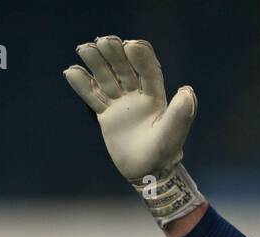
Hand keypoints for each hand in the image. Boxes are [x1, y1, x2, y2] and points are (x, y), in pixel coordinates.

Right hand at [64, 36, 203, 225]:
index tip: (131, 44)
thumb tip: (187, 90)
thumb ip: (180, 113)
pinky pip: (92, 96)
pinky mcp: (107, 115)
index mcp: (156, 97)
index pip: (148, 71)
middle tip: (104, 41)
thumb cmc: (164, 154)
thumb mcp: (173, 134)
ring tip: (85, 48)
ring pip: (106, 78)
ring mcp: (121, 104)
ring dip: (96, 63)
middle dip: (114, 54)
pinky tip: (71, 71)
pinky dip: (82, 85)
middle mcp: (137, 96)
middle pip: (124, 69)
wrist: (148, 173)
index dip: (141, 57)